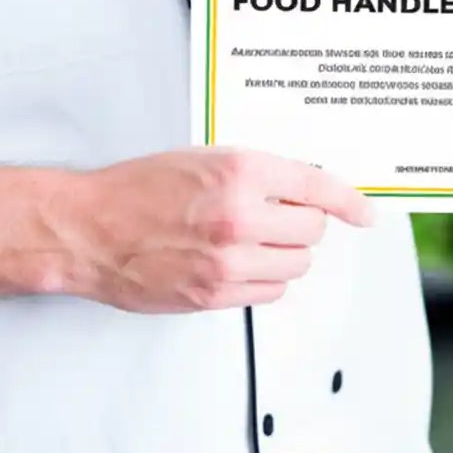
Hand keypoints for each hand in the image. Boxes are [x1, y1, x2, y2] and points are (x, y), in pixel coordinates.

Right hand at [62, 148, 370, 312]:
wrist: (87, 229)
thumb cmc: (137, 191)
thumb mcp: (205, 159)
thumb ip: (259, 173)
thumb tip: (306, 188)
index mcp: (240, 172)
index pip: (319, 187)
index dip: (350, 202)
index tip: (364, 213)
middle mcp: (239, 216)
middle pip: (313, 229)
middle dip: (300, 224)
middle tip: (277, 219)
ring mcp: (229, 259)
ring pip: (297, 264)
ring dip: (284, 255)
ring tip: (251, 243)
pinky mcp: (215, 293)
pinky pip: (271, 293)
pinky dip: (264, 281)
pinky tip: (238, 265)